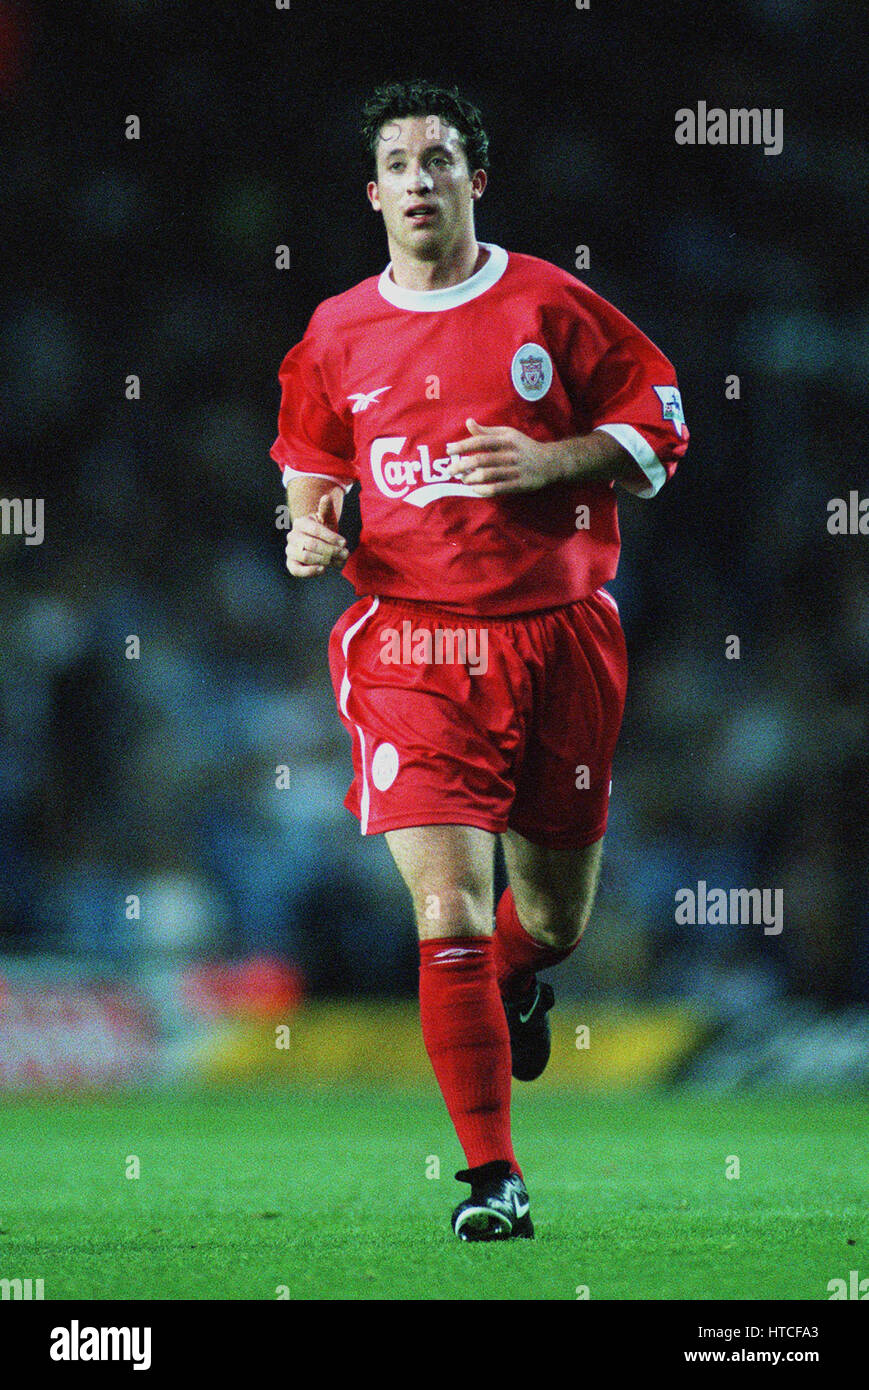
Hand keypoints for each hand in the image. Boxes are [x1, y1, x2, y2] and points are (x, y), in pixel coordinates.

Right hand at [285, 493, 348, 576]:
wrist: (318, 543)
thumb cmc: (324, 530)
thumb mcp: (327, 519)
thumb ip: (326, 510)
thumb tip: (326, 497)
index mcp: (300, 523)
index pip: (315, 530)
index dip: (331, 537)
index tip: (344, 542)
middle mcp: (292, 536)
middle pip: (311, 544)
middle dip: (330, 550)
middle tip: (345, 554)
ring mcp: (290, 551)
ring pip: (306, 556)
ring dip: (324, 560)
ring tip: (338, 560)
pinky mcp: (291, 564)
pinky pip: (297, 570)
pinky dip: (310, 571)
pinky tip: (323, 569)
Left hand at [445, 419, 563, 496]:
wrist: (550, 462)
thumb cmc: (523, 447)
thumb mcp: (508, 434)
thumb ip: (487, 431)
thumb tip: (468, 422)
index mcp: (507, 439)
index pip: (481, 441)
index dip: (463, 446)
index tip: (449, 450)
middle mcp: (511, 454)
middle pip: (482, 460)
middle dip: (462, 466)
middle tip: (450, 470)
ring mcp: (516, 470)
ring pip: (488, 475)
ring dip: (471, 478)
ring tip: (462, 479)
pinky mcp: (519, 484)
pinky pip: (497, 488)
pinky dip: (483, 490)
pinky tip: (474, 489)